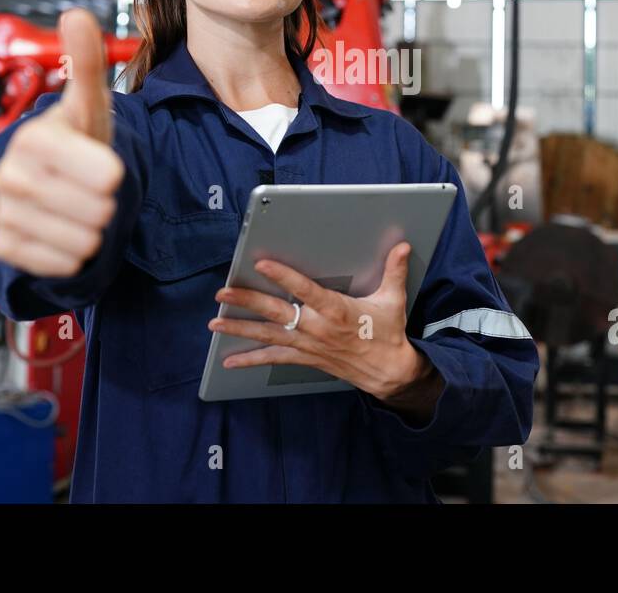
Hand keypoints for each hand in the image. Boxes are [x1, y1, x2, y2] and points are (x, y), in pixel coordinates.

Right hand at [0, 8, 123, 277]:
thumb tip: (75, 14)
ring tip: (79, 210)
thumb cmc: (77, 143)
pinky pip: (61, 264)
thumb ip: (86, 63)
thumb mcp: (90, 105)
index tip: (107, 168)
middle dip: (104, 204)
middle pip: (97, 211)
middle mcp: (9, 175)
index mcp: (35, 140)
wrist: (51, 186)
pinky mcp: (6, 248)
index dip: (111, 175)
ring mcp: (4, 212)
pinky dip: (73, 255)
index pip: (102, 174)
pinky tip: (63, 233)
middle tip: (91, 191)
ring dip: (92, 231)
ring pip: (81, 241)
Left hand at [208, 242, 430, 402]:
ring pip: (268, 335)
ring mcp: (308, 344)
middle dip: (247, 302)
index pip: (303, 289)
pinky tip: (230, 360)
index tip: (261, 264)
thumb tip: (402, 245)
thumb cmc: (387, 333)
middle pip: (276, 312)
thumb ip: (394, 270)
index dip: (282, 276)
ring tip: (215, 322)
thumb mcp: (393, 300)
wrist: (387, 371)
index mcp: (335, 309)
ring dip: (240, 328)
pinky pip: (274, 359)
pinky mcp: (305, 357)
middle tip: (222, 293)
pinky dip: (251, 359)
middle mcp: (316, 327)